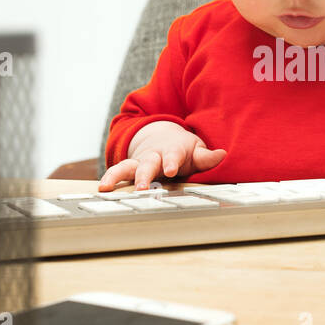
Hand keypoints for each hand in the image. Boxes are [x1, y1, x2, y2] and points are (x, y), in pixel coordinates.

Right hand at [99, 121, 226, 190]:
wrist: (161, 136)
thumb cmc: (182, 149)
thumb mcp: (196, 150)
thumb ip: (207, 156)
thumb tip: (223, 154)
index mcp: (172, 152)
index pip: (172, 156)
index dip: (171, 162)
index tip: (171, 169)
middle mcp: (153, 156)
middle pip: (148, 164)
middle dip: (144, 175)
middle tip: (142, 187)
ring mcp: (139, 161)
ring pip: (126, 167)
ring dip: (117, 177)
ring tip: (107, 188)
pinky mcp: (130, 167)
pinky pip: (117, 172)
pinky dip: (109, 179)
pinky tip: (101, 189)